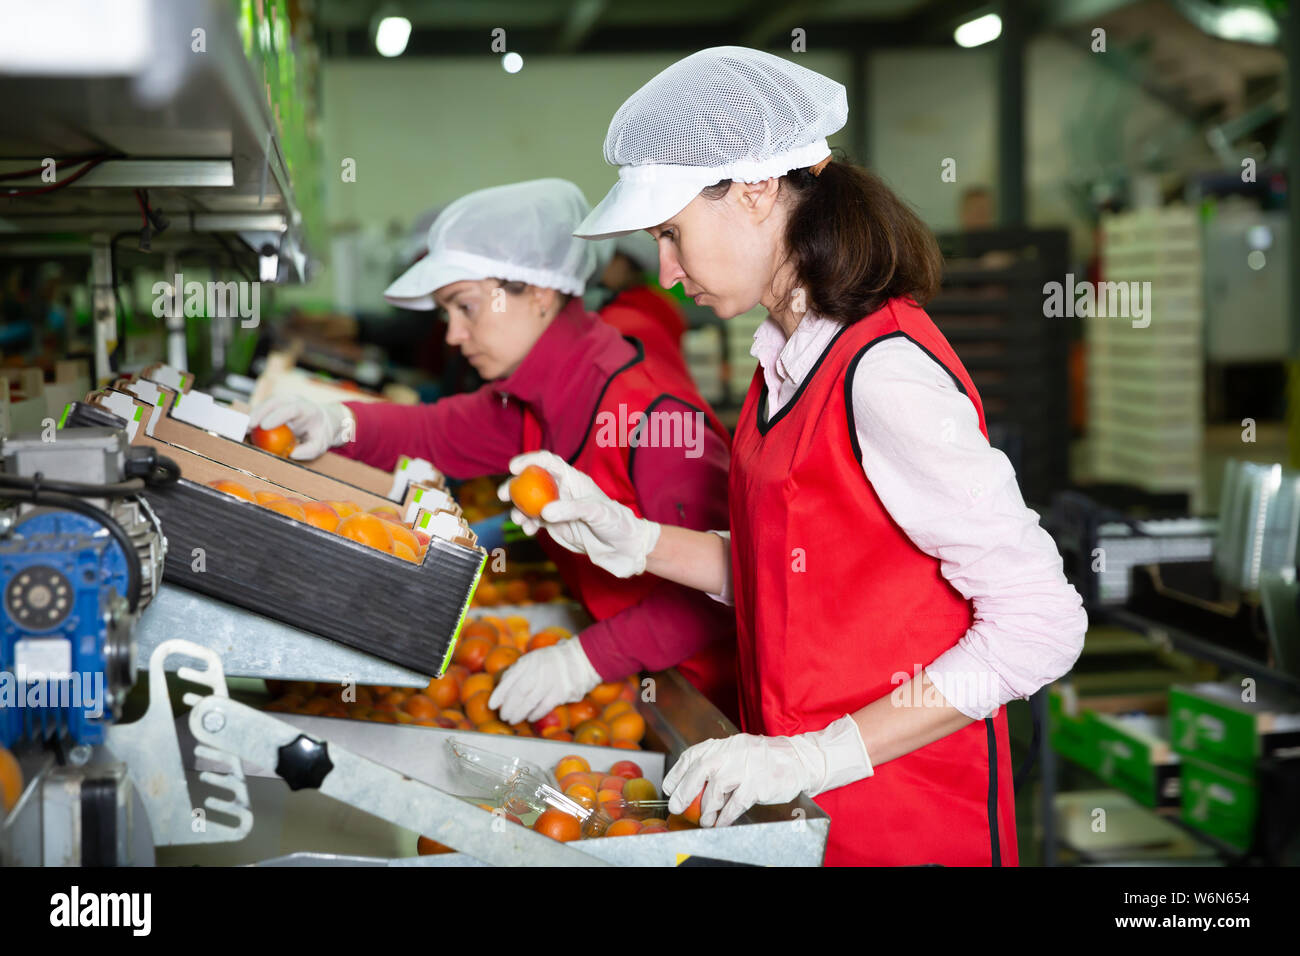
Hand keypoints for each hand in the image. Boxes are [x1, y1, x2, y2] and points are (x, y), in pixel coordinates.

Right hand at [249, 396, 354, 460]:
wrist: (323, 421)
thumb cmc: (320, 434)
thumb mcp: (320, 445)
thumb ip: (308, 451)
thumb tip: (291, 454)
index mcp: (308, 409)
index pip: (291, 409)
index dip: (277, 416)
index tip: (264, 426)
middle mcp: (295, 401)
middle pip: (275, 401)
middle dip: (260, 412)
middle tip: (248, 425)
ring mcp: (284, 400)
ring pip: (267, 402)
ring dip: (254, 413)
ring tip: (244, 427)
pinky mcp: (276, 404)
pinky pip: (264, 408)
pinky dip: (255, 416)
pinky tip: (246, 427)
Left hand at [488, 638, 600, 723]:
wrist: (583, 658)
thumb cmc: (555, 660)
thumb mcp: (535, 658)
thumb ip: (519, 671)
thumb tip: (502, 691)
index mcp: (530, 660)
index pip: (509, 678)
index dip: (499, 693)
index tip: (492, 704)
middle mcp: (538, 669)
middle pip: (518, 692)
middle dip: (508, 707)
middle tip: (503, 715)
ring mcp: (550, 681)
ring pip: (529, 702)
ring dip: (519, 713)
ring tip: (513, 719)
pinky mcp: (561, 692)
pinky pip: (544, 707)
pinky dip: (535, 714)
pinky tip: (530, 717)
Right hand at [496, 450, 660, 578]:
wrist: (623, 548)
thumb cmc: (616, 524)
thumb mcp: (596, 513)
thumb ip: (570, 510)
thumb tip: (544, 511)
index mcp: (573, 480)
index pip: (549, 463)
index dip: (530, 460)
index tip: (514, 467)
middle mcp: (563, 491)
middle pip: (533, 482)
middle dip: (515, 485)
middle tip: (503, 495)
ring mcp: (557, 508)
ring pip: (530, 503)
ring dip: (519, 508)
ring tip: (519, 520)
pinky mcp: (555, 525)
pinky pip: (534, 521)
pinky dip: (526, 524)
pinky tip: (528, 531)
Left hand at [662, 715, 873, 827]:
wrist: (796, 760)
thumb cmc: (762, 759)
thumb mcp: (736, 752)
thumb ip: (715, 763)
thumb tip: (689, 785)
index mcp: (723, 745)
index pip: (692, 756)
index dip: (677, 773)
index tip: (669, 788)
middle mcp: (731, 753)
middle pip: (699, 772)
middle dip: (684, 792)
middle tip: (677, 807)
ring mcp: (744, 769)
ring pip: (716, 792)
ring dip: (707, 810)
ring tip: (704, 820)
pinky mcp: (756, 785)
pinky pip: (734, 805)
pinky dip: (724, 817)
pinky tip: (720, 823)